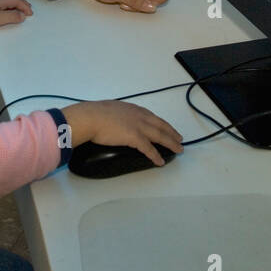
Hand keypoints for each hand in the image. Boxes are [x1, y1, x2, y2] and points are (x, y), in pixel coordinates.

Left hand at [0, 0, 32, 35]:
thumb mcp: (0, 19)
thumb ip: (12, 16)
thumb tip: (22, 15)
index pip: (16, 0)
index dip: (24, 6)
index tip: (30, 13)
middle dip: (20, 3)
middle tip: (28, 8)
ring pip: (4, 0)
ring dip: (13, 4)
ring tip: (18, 9)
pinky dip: (5, 7)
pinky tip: (3, 11)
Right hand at [61, 101, 182, 166]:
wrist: (91, 117)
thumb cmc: (94, 114)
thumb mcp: (108, 110)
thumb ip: (115, 115)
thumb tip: (112, 120)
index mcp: (132, 109)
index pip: (152, 116)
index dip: (161, 123)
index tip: (167, 127)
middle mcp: (139, 116)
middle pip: (161, 125)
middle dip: (171, 132)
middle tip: (179, 139)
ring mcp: (138, 126)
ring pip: (160, 136)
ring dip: (170, 143)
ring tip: (178, 149)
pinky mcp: (135, 137)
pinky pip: (149, 148)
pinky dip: (156, 155)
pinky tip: (160, 161)